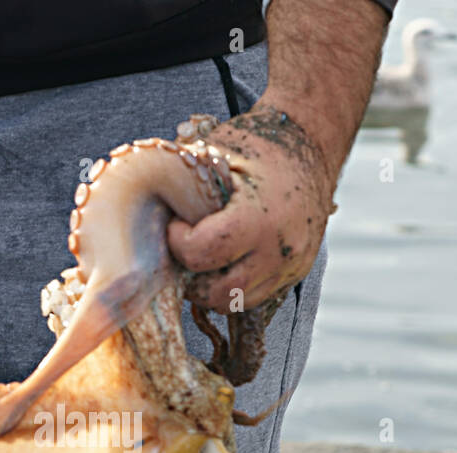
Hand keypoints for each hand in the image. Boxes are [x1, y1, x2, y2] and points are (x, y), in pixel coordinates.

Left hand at [166, 104, 334, 311]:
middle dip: (191, 276)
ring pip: (235, 303)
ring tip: (202, 258)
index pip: (202, 253)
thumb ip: (184, 181)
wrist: (313, 146)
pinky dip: (231, 287)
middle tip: (183, 249)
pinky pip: (253, 298)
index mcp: (259, 216)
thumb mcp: (219, 152)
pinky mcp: (295, 275)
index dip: (178, 243)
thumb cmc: (259, 145)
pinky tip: (223, 262)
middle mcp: (279, 249)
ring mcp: (290, 267)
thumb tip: (143, 206)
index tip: (176, 224)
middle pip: (218, 293)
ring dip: (210, 288)